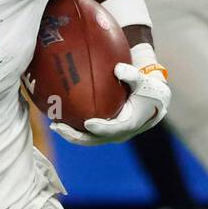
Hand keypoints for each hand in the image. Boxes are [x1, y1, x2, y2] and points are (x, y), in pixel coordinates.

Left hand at [52, 61, 170, 145]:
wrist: (153, 100)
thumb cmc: (148, 89)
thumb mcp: (144, 82)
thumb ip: (132, 75)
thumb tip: (118, 68)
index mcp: (129, 124)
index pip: (113, 129)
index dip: (100, 128)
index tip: (87, 123)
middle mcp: (118, 133)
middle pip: (94, 139)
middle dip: (75, 135)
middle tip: (58, 126)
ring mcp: (110, 134)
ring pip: (88, 139)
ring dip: (70, 134)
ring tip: (53, 125)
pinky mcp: (104, 131)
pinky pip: (87, 133)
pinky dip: (73, 127)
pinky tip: (58, 118)